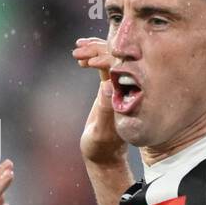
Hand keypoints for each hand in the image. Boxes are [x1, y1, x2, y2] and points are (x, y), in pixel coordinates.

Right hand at [72, 37, 126, 165]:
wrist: (103, 155)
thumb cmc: (101, 147)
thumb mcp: (101, 131)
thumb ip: (105, 110)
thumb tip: (108, 85)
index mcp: (128, 96)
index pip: (120, 67)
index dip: (104, 59)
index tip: (87, 61)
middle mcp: (127, 88)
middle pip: (116, 57)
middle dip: (97, 50)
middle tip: (77, 50)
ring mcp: (120, 87)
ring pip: (110, 59)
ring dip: (94, 50)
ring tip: (76, 49)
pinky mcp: (111, 89)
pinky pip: (104, 67)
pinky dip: (93, 58)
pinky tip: (79, 59)